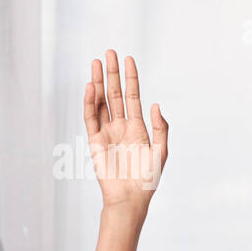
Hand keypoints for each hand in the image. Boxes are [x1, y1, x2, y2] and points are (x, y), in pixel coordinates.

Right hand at [83, 48, 167, 210]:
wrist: (131, 198)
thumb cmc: (148, 179)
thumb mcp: (161, 152)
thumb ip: (161, 128)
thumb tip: (155, 104)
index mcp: (138, 127)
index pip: (133, 96)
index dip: (131, 78)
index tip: (128, 59)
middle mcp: (121, 126)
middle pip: (115, 94)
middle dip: (112, 73)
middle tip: (109, 52)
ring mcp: (107, 132)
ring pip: (101, 101)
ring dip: (98, 82)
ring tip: (96, 62)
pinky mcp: (94, 141)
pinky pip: (90, 118)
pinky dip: (90, 102)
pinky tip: (91, 87)